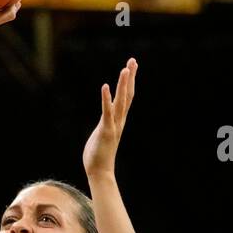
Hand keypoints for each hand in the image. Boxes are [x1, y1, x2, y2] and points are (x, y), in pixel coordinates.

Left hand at [82, 58, 137, 178]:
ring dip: (123, 85)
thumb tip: (105, 120)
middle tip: (133, 60)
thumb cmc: (99, 156)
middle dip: (130, 78)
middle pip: (127, 95)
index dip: (129, 82)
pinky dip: (106, 99)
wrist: (100, 172)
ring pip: (121, 101)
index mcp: (118, 120)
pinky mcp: (105, 130)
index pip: (126, 98)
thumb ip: (106, 125)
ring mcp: (113, 125)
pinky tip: (105, 86)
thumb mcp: (103, 135)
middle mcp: (119, 121)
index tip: (131, 66)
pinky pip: (106, 112)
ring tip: (125, 69)